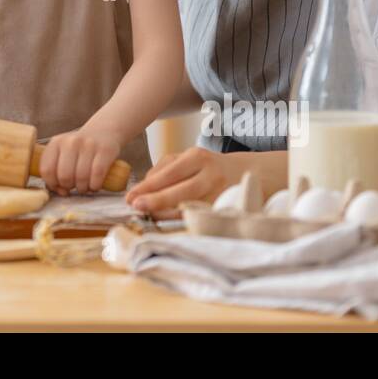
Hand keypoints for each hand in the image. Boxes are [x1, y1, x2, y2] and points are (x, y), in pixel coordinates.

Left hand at [39, 127, 123, 194]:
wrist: (104, 130)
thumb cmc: (80, 148)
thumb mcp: (63, 152)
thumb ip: (55, 170)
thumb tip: (60, 191)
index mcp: (56, 142)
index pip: (47, 170)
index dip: (52, 184)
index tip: (59, 187)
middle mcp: (71, 142)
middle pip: (64, 176)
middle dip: (69, 187)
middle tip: (74, 186)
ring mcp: (88, 145)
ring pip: (81, 178)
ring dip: (83, 189)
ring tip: (84, 187)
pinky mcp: (105, 151)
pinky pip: (97, 176)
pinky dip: (95, 186)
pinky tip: (94, 185)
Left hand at [124, 146, 241, 218]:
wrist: (246, 172)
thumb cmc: (207, 166)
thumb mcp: (188, 158)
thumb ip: (164, 168)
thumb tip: (144, 187)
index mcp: (198, 157)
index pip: (169, 174)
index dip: (148, 187)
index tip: (130, 197)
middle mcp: (211, 175)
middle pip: (181, 191)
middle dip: (156, 201)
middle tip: (136, 207)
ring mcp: (220, 194)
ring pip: (189, 207)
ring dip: (166, 214)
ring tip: (148, 215)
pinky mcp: (224, 209)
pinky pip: (198, 217)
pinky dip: (181, 220)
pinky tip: (167, 221)